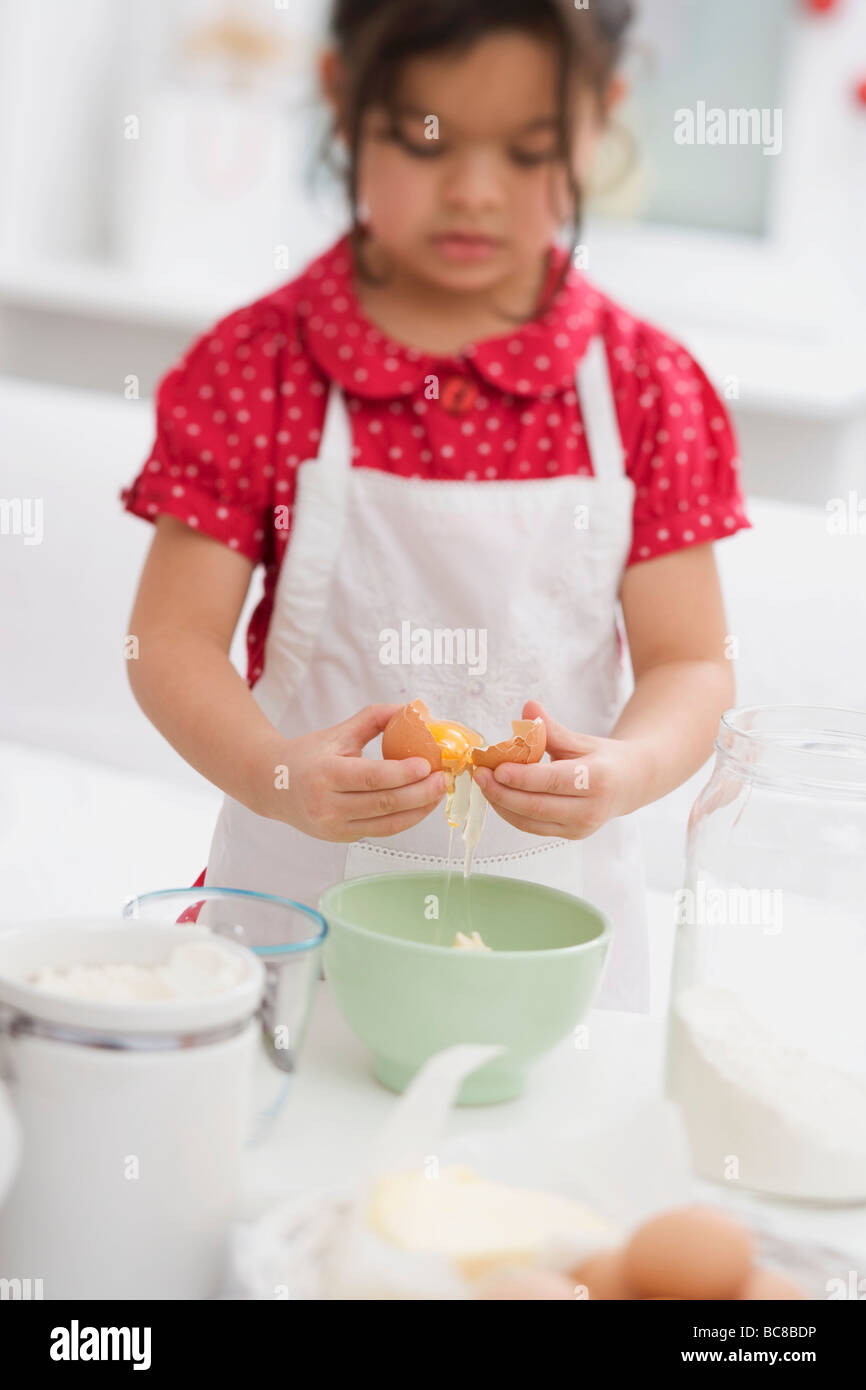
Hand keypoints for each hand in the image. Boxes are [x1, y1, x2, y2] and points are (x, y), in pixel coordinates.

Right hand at [261, 704, 445, 841]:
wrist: (272, 786)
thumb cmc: (308, 755)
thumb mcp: (338, 732)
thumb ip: (375, 718)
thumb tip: (412, 709)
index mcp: (325, 774)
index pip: (370, 777)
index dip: (401, 774)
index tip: (426, 765)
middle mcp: (327, 805)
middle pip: (383, 803)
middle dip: (419, 794)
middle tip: (441, 780)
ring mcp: (334, 826)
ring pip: (386, 824)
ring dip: (418, 810)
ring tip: (437, 793)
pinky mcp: (341, 838)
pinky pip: (380, 831)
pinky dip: (405, 820)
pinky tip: (420, 806)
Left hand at [472, 701, 648, 839]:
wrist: (630, 784)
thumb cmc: (603, 759)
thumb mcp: (581, 740)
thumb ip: (552, 729)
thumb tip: (528, 707)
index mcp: (597, 780)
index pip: (553, 781)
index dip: (522, 778)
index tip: (496, 768)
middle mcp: (590, 810)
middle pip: (537, 806)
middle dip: (502, 793)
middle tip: (480, 775)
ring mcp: (580, 828)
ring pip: (530, 822)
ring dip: (502, 804)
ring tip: (483, 783)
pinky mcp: (570, 836)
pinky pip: (533, 827)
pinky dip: (511, 812)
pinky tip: (498, 794)